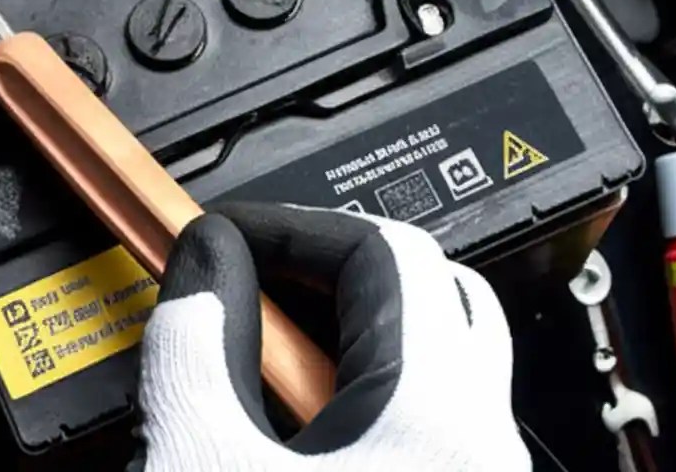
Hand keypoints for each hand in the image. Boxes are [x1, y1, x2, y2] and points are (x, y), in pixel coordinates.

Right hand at [136, 202, 530, 470]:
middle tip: (252, 288)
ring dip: (341, 344)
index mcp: (437, 421)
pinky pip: (419, 430)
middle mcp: (481, 452)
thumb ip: (194, 343)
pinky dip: (353, 405)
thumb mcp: (194, 459)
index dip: (289, 226)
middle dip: (329, 277)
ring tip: (256, 369)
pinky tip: (280, 440)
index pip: (383, 252)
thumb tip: (207, 260)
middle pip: (430, 297)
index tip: (224, 236)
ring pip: (428, 369)